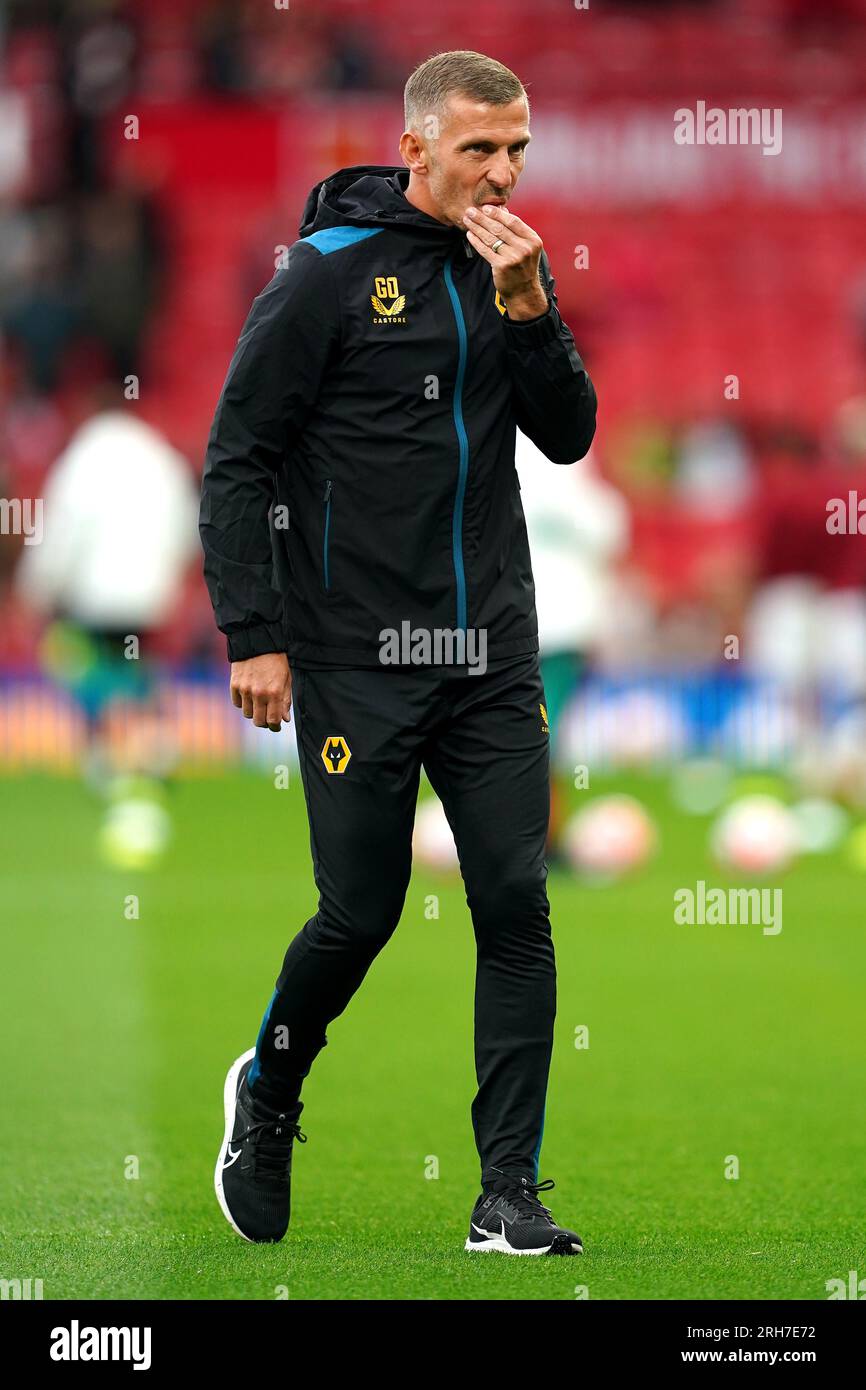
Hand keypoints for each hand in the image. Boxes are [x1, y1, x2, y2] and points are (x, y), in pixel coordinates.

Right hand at [230, 653, 291, 732]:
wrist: (258, 642)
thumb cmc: (276, 660)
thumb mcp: (286, 679)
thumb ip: (285, 700)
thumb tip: (284, 719)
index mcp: (274, 692)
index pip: (273, 721)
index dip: (275, 727)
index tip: (276, 726)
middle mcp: (259, 693)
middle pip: (259, 721)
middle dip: (264, 723)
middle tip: (268, 718)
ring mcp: (245, 689)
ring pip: (247, 714)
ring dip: (253, 712)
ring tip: (259, 704)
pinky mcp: (234, 684)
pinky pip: (237, 703)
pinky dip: (243, 703)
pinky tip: (249, 696)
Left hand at [462, 204, 548, 319]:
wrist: (524, 292)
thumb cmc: (523, 267)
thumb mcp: (526, 247)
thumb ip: (516, 230)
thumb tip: (503, 210)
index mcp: (533, 240)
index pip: (513, 222)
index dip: (498, 214)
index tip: (485, 208)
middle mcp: (524, 248)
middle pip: (500, 229)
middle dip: (483, 218)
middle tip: (471, 211)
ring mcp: (513, 258)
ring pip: (491, 238)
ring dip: (477, 228)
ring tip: (467, 221)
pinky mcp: (502, 267)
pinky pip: (486, 250)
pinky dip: (476, 241)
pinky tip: (470, 235)